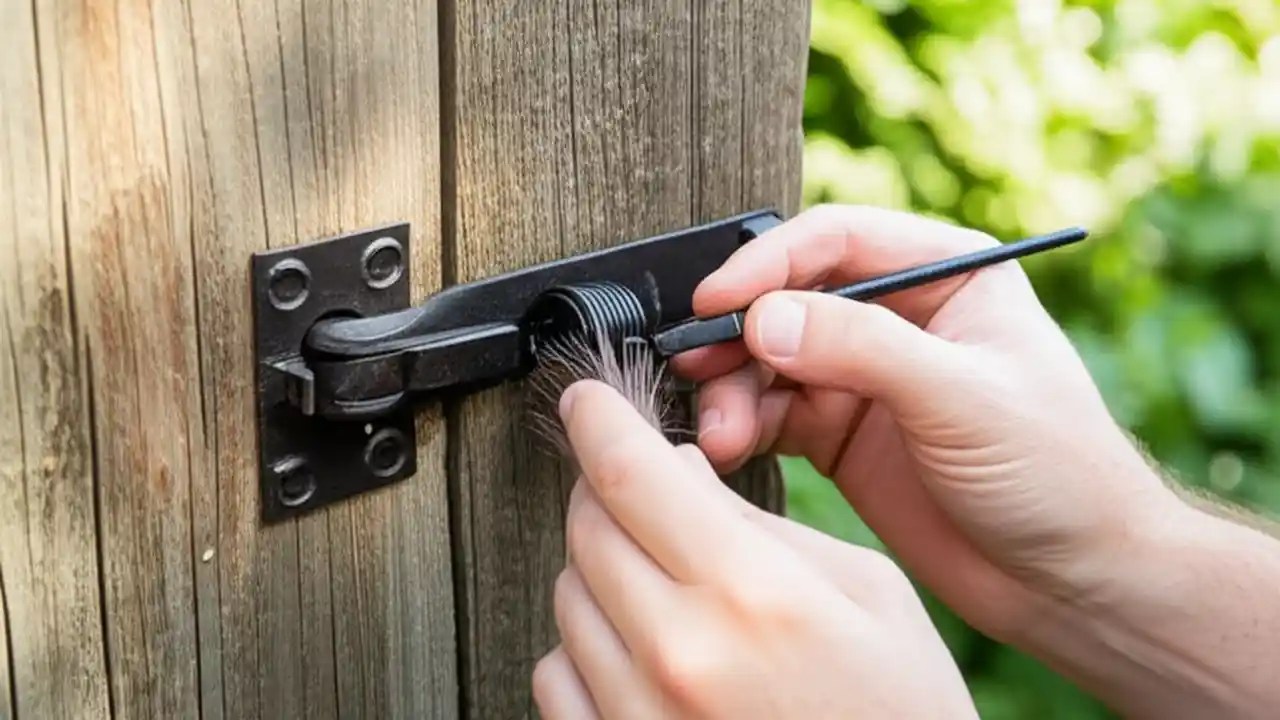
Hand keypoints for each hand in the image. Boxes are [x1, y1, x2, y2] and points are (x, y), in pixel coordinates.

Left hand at [533, 380, 976, 718]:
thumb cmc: (900, 712)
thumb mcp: (866, 591)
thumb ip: (760, 523)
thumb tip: (676, 470)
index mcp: (753, 594)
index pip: (630, 473)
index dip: (598, 420)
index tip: (589, 401)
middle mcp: (680, 655)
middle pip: (587, 528)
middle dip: (607, 490)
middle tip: (647, 491)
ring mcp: (638, 716)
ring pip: (567, 596)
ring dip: (603, 569)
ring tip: (670, 587)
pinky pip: (556, 674)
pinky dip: (587, 645)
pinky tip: (645, 649)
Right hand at [674, 205, 1175, 642]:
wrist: (1073, 581)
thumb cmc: (1056, 472)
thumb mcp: (963, 397)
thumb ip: (862, 349)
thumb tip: (762, 317)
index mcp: (946, 275)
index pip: (837, 240)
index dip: (768, 263)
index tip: (716, 302)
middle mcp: (897, 316)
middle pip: (789, 298)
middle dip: (738, 334)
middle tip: (694, 368)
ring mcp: (865, 377)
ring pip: (769, 360)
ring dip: (733, 390)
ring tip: (720, 434)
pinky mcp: (840, 434)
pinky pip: (770, 414)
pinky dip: (741, 427)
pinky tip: (728, 449)